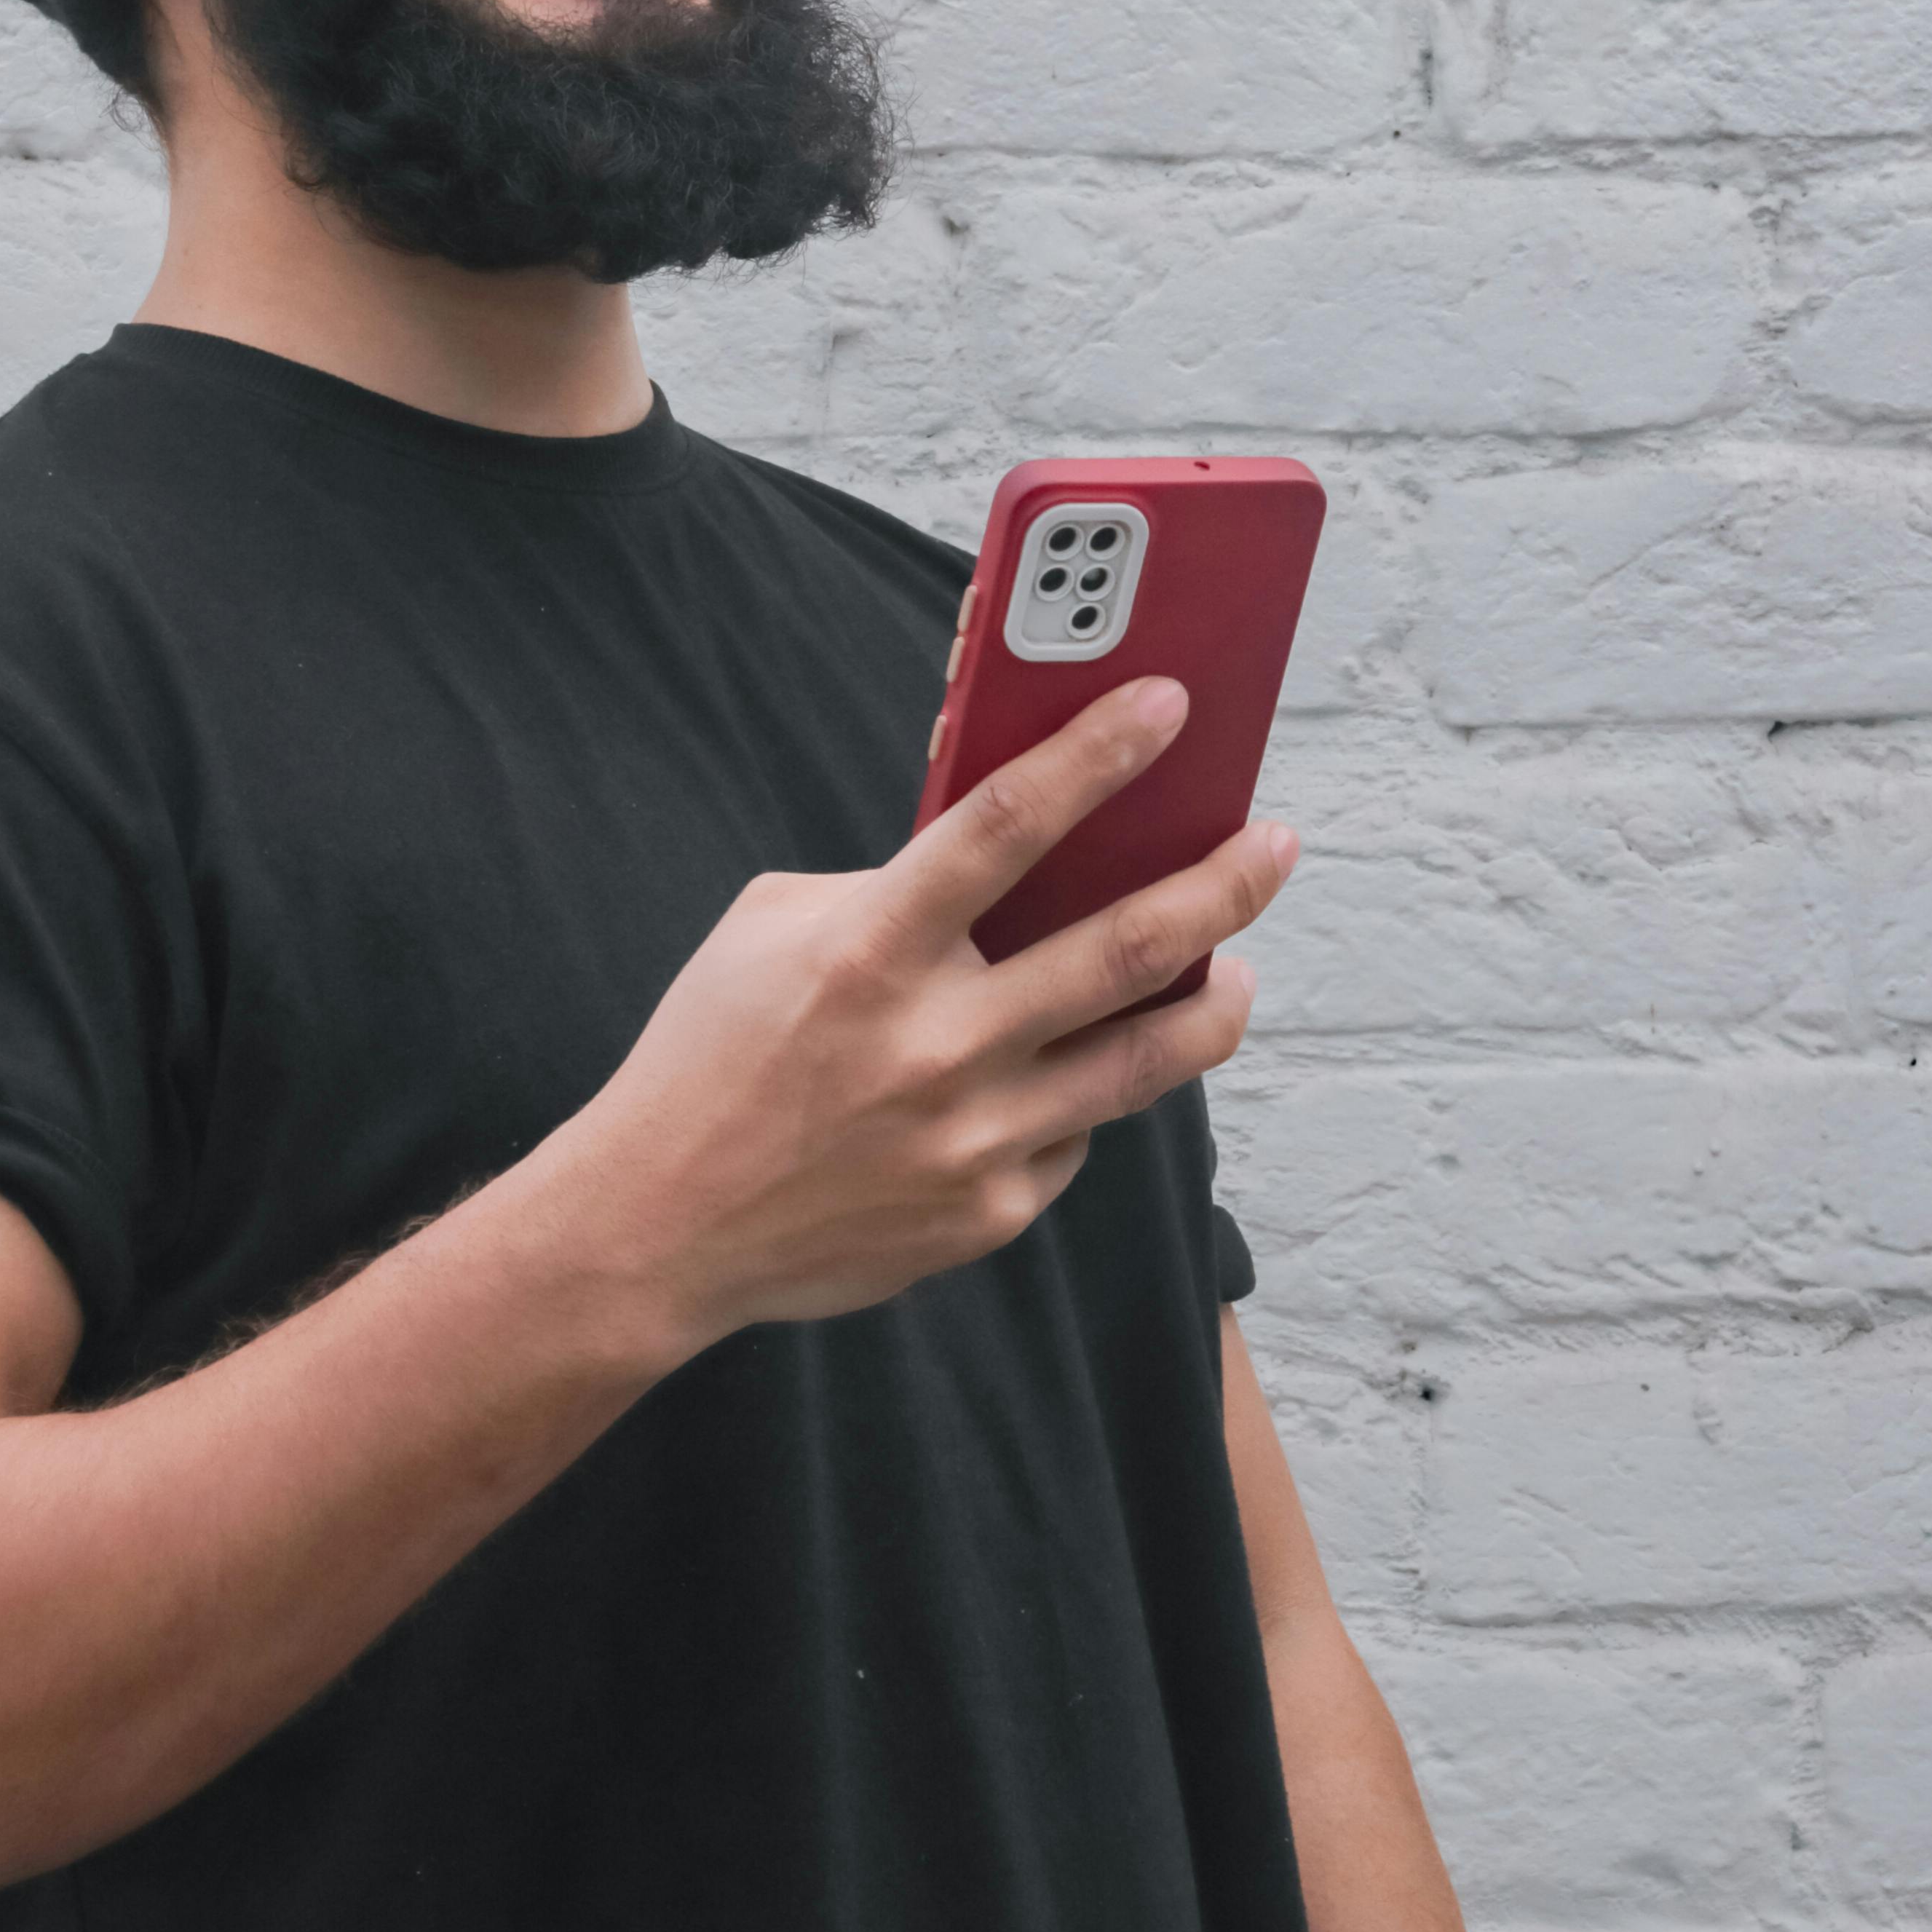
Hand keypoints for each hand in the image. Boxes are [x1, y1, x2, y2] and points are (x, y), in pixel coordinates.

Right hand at [563, 676, 1292, 1344]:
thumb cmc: (713, 1056)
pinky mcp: (992, 1209)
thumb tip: (1009, 853)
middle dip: (1222, 883)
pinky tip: (1061, 1072)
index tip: (1167, 704)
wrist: (660, 1227)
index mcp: (869, 951)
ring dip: (1212, 999)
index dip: (1097, 754)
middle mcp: (936, 1044)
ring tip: (1233, 963)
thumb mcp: (771, 931)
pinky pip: (1073, 1135)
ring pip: (1147, 1057)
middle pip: (1126, 947)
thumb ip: (888, 886)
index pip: (1005, 825)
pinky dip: (1075, 1094)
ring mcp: (975, 1137)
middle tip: (1271, 845)